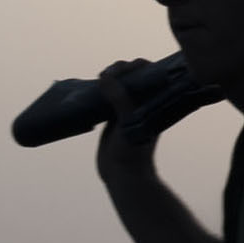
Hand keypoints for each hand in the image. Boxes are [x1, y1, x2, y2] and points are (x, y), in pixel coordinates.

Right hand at [90, 59, 162, 177]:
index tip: (123, 69)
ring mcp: (126, 109)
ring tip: (99, 79)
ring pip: (118, 85)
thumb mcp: (128, 122)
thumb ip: (120, 98)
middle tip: (107, 75)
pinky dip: (98, 91)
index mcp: (152, 102)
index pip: (149, 73)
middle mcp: (141, 103)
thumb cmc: (133, 150)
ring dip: (108, 79)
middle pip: (132, 76)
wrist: (123, 175)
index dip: (137, 66)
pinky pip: (105, 98)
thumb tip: (106, 77)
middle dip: (120, 70)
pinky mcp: (112, 117)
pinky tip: (91, 88)